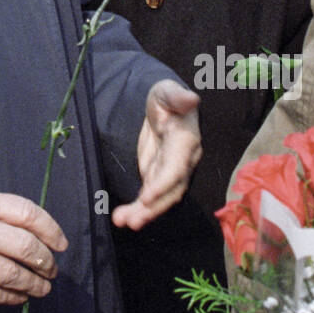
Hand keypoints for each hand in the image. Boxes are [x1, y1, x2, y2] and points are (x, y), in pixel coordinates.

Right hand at [0, 186, 67, 304]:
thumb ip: (1, 211)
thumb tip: (42, 234)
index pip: (26, 213)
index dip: (51, 229)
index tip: (61, 243)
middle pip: (24, 246)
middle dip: (45, 261)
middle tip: (52, 269)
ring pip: (12, 274)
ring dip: (34, 284)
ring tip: (43, 287)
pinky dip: (12, 298)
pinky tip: (20, 296)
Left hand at [112, 78, 201, 230]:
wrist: (164, 106)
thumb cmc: (167, 96)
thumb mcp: (168, 91)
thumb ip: (178, 96)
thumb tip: (192, 98)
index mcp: (186, 142)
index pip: (176, 168)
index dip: (163, 184)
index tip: (146, 197)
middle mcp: (183, 162)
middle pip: (170, 191)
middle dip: (152, 208)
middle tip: (131, 221)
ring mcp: (170, 172)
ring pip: (160, 198)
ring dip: (142, 213)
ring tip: (121, 221)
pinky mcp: (158, 176)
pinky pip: (149, 196)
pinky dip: (138, 208)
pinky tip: (122, 217)